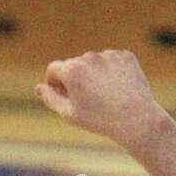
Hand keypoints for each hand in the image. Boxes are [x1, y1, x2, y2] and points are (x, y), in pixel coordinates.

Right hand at [34, 50, 166, 148]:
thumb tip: (38, 88)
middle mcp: (88, 57)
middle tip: (86, 99)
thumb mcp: (69, 114)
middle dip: (75, 79)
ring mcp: (109, 55)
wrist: (138, 119)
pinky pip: (112, 61)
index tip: (62, 94)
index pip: (53, 69)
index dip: (54, 83)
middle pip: (74, 65)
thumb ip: (50, 98)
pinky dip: (112, 71)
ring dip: (94, 74)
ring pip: (94, 63)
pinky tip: (117, 87)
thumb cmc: (100, 120)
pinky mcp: (126, 56)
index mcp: (71, 70)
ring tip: (105, 95)